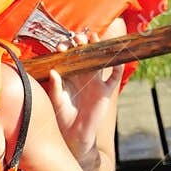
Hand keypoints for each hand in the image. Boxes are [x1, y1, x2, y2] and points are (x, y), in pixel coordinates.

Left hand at [47, 31, 122, 154]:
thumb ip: (55, 86)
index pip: (68, 57)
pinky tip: (116, 60)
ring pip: (99, 61)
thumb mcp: (56, 100)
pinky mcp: (105, 92)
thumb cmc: (62, 116)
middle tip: (78, 38)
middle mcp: (83, 77)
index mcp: (69, 76)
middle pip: (84, 55)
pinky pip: (114, 78)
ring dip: (98, 49)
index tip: (62, 47)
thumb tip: (53, 71)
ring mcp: (96, 83)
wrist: (75, 132)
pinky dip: (118, 68)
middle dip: (81, 44)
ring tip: (94, 37)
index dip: (66, 49)